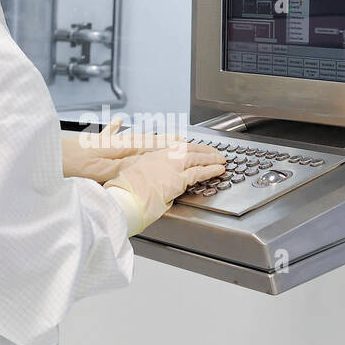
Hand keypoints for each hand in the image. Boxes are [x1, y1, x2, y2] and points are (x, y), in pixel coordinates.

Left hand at [61, 115, 178, 182]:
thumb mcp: (99, 172)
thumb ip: (123, 168)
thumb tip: (145, 165)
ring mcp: (102, 142)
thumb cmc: (67, 165)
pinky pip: (110, 134)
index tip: (181, 145)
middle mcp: (113, 143)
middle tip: (179, 138)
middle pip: (143, 140)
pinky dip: (117, 128)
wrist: (44, 156)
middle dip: (161, 140)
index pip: (148, 147)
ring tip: (161, 133)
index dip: (165, 147)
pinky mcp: (91, 144)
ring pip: (131, 138)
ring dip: (146, 137)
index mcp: (117, 149)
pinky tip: (121, 119)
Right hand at [104, 141, 225, 232]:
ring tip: (221, 159)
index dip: (188, 146)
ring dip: (210, 158)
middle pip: (188, 148)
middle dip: (203, 149)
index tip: (196, 147)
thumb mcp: (133, 176)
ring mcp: (170, 167)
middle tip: (213, 151)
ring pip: (196, 158)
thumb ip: (148, 175)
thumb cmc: (124, 191)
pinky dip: (211, 170)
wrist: (123, 198)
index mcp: (151, 156)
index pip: (175, 148)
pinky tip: (219, 169)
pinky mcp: (177, 180)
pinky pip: (198, 173)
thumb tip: (158, 182)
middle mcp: (162, 158)